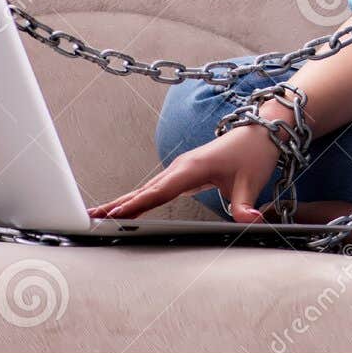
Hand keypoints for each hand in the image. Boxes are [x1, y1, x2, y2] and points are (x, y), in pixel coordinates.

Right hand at [88, 120, 282, 221]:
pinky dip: (136, 198)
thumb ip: (246, 206)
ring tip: (96, 215)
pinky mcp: (183, 172)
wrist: (261, 132)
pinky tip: (123, 208)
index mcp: (193, 168)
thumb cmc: (253, 154)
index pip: (160, 191)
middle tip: (90, 217)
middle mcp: (181, 166)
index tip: (115, 214)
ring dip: (122, 201)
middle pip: (144, 189)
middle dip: (117, 204)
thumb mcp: (252, 183)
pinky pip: (155, 188)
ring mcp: (180, 168)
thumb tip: (251, 220)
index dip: (137, 204)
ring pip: (146, 188)